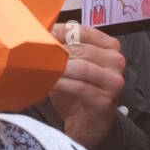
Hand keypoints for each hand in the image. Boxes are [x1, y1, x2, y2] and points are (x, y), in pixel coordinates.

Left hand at [48, 23, 125, 149]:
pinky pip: (79, 87)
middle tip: (34, 51)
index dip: (58, 31)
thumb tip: (40, 26)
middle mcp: (115, 61)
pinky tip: (49, 83)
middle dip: (55, 50)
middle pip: (80, 49)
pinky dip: (62, 83)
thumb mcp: (71, 62)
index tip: (39, 32)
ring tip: (40, 66)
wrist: (87, 123)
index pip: (81, 30)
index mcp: (109, 45)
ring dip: (58, 67)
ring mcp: (114, 81)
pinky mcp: (106, 100)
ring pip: (81, 66)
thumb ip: (63, 44)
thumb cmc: (78, 89)